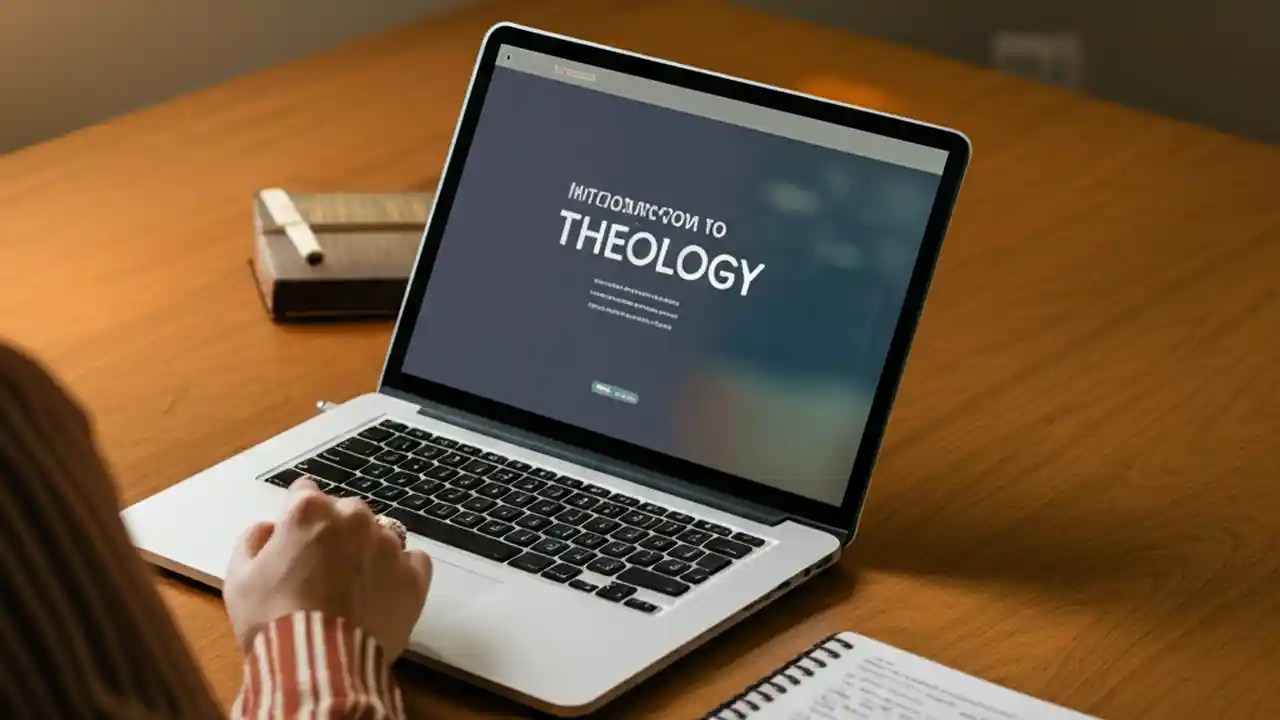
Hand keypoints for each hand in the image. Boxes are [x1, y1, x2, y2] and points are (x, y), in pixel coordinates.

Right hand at [224, 478, 431, 659]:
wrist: (318, 664)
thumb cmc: (272, 620)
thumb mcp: (239, 579)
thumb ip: (252, 541)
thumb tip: (268, 528)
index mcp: (309, 511)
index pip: (304, 492)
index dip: (297, 516)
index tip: (295, 538)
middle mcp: (354, 518)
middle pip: (345, 512)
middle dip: (334, 532)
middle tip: (321, 569)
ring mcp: (389, 545)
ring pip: (379, 534)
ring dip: (367, 551)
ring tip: (352, 588)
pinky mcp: (414, 575)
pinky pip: (413, 560)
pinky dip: (400, 571)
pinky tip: (382, 592)